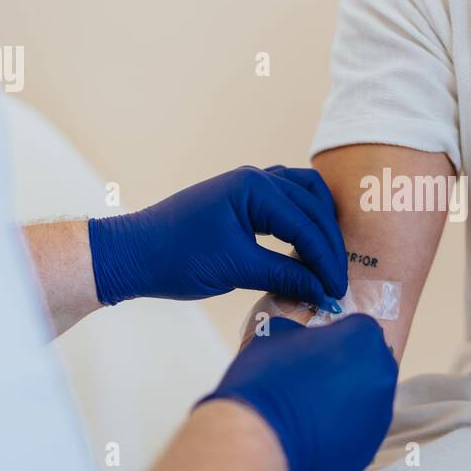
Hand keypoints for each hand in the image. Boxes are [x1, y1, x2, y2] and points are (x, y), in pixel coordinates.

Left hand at [87, 166, 347, 306]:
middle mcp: (256, 178)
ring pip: (305, 196)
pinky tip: (304, 246)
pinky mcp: (242, 198)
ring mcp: (249, 184)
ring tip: (326, 261)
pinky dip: (302, 221)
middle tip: (335, 283)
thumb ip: (286, 275)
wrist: (132, 253)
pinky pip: (287, 201)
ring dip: (320, 226)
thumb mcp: (236, 269)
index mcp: (254, 188)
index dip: (326, 262)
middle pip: (313, 207)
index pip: (306, 226)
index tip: (337, 292)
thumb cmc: (177, 259)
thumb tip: (324, 292)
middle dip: (328, 246)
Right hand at [197, 315, 397, 470]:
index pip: (354, 328)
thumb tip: (301, 337)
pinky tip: (310, 430)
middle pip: (365, 363)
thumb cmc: (266, 379)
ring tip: (306, 408)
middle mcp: (383, 373)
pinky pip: (356, 430)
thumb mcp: (277, 334)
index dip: (331, 336)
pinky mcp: (369, 445)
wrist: (259, 439)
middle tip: (308, 379)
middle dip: (343, 367)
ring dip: (342, 399)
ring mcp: (380, 413)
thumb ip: (302, 330)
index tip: (310, 350)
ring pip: (364, 399)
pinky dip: (339, 428)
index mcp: (365, 337)